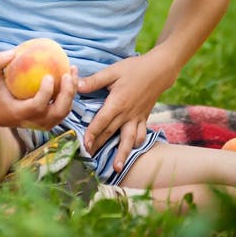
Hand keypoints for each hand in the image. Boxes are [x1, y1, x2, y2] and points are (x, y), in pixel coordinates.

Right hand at [0, 49, 76, 130]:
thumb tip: (14, 52)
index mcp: (20, 113)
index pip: (37, 107)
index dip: (46, 93)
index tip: (49, 76)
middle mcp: (34, 122)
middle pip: (57, 112)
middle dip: (67, 94)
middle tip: (67, 74)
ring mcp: (43, 124)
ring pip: (64, 111)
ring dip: (71, 93)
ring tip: (72, 71)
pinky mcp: (48, 121)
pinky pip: (63, 109)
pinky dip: (69, 95)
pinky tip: (69, 76)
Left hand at [77, 51, 172, 171]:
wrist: (159, 70)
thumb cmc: (133, 68)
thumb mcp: (113, 71)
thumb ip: (95, 80)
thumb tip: (76, 85)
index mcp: (117, 103)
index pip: (102, 122)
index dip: (92, 134)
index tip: (84, 145)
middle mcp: (127, 114)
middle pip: (111, 133)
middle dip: (100, 146)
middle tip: (89, 158)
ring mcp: (137, 117)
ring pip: (128, 139)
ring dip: (122, 153)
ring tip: (117, 168)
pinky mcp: (144, 118)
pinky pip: (141, 134)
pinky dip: (136, 143)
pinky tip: (131, 149)